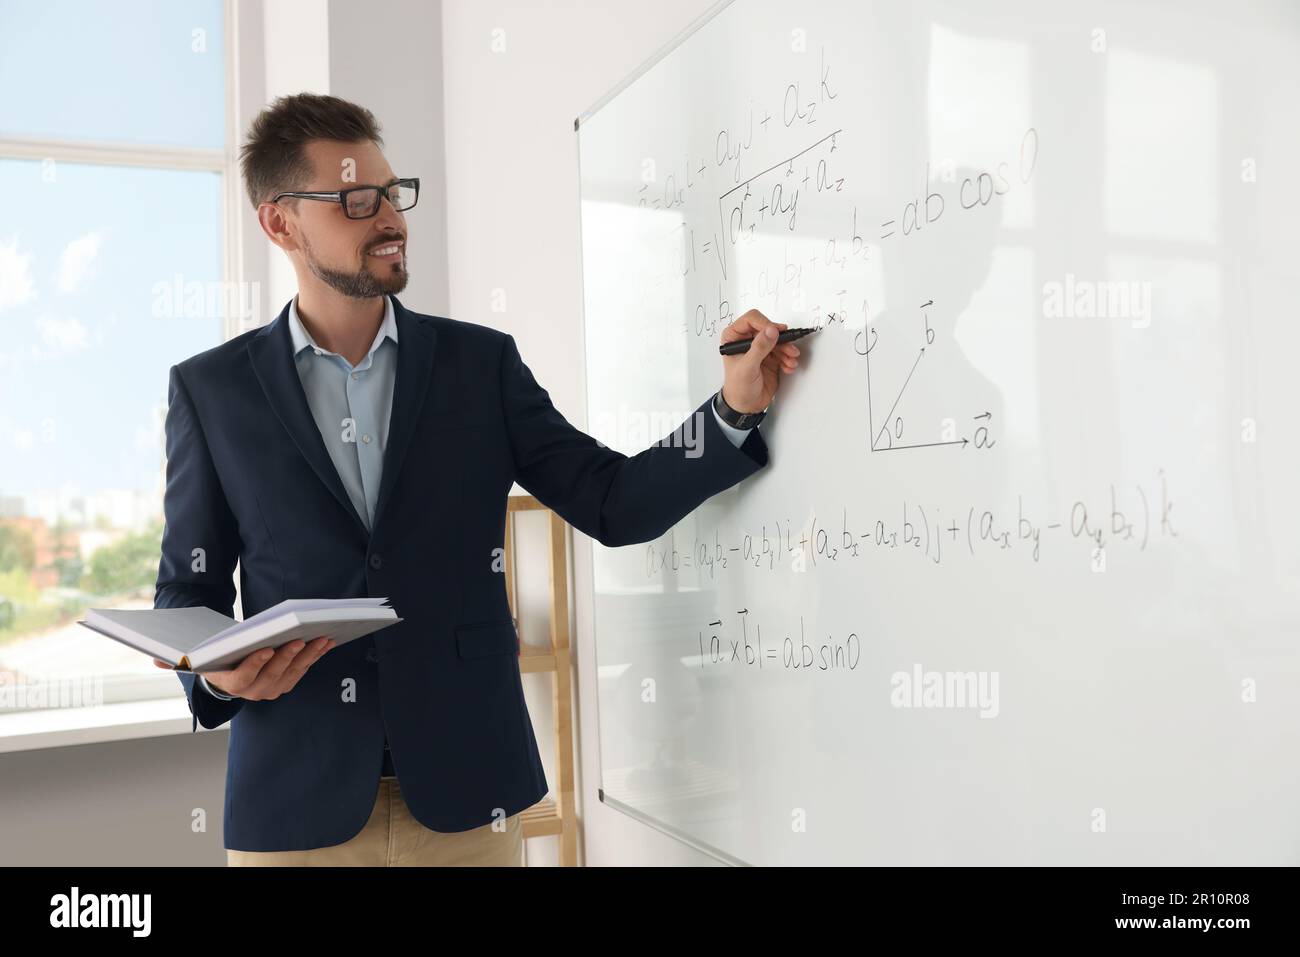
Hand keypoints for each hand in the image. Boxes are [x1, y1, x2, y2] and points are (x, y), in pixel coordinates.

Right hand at [152, 636, 334, 700]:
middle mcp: (254, 692)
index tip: (267, 648)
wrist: (228, 674)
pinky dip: (316, 656)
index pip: (244, 677)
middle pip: (273, 673)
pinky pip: (304, 669)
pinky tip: (326, 642)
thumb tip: (154, 659)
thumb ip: (174, 661)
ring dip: (308, 656)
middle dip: (288, 655)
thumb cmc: (213, 661)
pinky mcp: (287, 682)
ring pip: (293, 672)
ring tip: (321, 637)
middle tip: (300, 638)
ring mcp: (273, 688)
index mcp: (231, 686)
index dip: (257, 663)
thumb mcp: (193, 661)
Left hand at [719, 308, 801, 413]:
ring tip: (791, 360)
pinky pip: (784, 352)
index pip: (752, 319)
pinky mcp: (771, 358)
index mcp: (734, 337)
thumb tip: (771, 331)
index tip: (776, 333)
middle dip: (781, 339)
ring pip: (778, 340)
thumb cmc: (738, 388)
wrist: (746, 406)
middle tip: (789, 349)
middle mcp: (747, 340)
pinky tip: (789, 366)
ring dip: (787, 350)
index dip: (765, 324)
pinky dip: (788, 358)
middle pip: (769, 329)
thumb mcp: (747, 367)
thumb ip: (759, 348)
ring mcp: (760, 349)